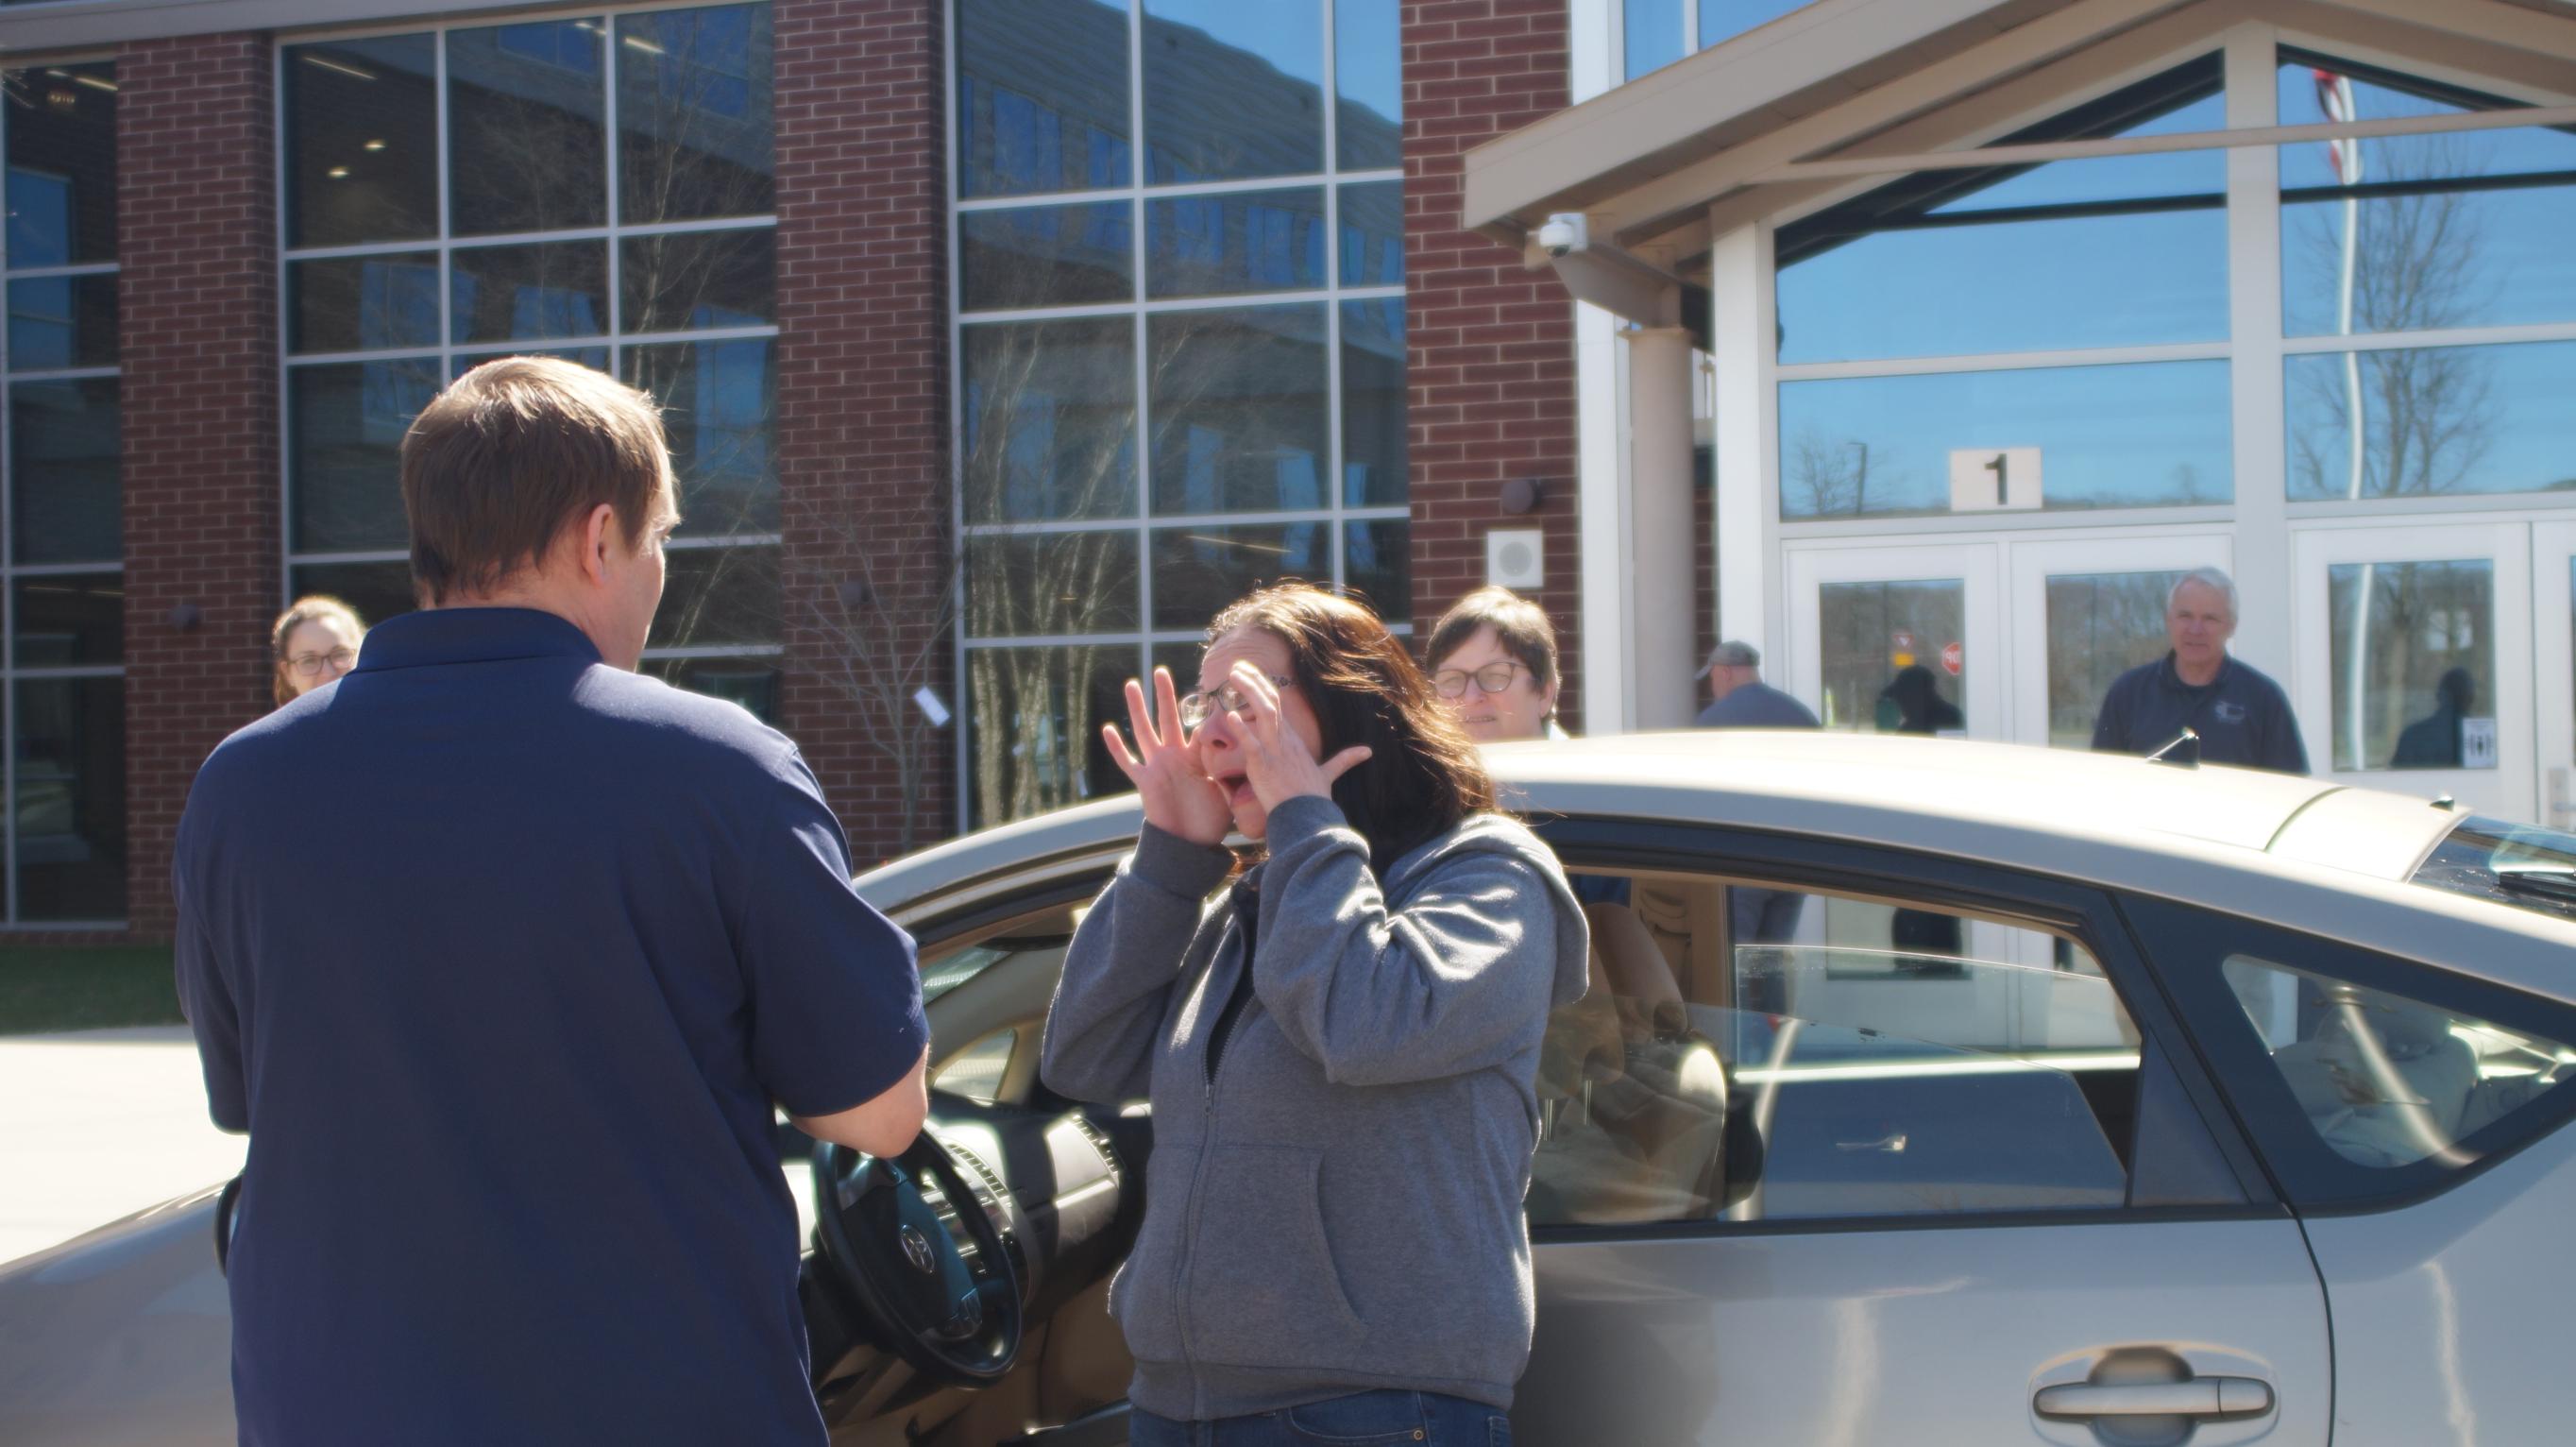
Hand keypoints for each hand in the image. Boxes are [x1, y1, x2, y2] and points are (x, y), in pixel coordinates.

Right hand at [1102, 668, 1233, 846]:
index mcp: (1195, 757)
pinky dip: (1117, 747)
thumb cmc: (1211, 820)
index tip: (1204, 685)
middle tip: (1161, 670)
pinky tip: (1108, 729)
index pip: (1196, 726)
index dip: (1200, 709)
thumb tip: (1257, 756)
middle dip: (1164, 695)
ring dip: (1138, 709)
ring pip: (1145, 731)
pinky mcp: (1145, 781)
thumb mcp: (1227, 790)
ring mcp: (1157, 766)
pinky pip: (1129, 762)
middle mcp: (1174, 756)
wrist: (1190, 844)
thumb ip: (1234, 770)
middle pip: (1168, 719)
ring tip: (1132, 685)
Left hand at [1223, 660, 1371, 812]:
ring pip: (1264, 713)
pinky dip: (1242, 729)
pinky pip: (1251, 744)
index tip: (1251, 674)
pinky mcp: (1263, 766)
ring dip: (1248, 692)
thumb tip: (1368, 751)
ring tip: (1233, 676)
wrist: (1308, 818)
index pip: (1278, 706)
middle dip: (1254, 681)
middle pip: (1271, 702)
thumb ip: (1345, 760)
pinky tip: (1231, 716)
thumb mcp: (1329, 774)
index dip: (1264, 687)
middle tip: (1237, 666)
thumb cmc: (1313, 798)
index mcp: (1294, 740)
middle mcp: (1285, 740)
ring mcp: (1275, 751)